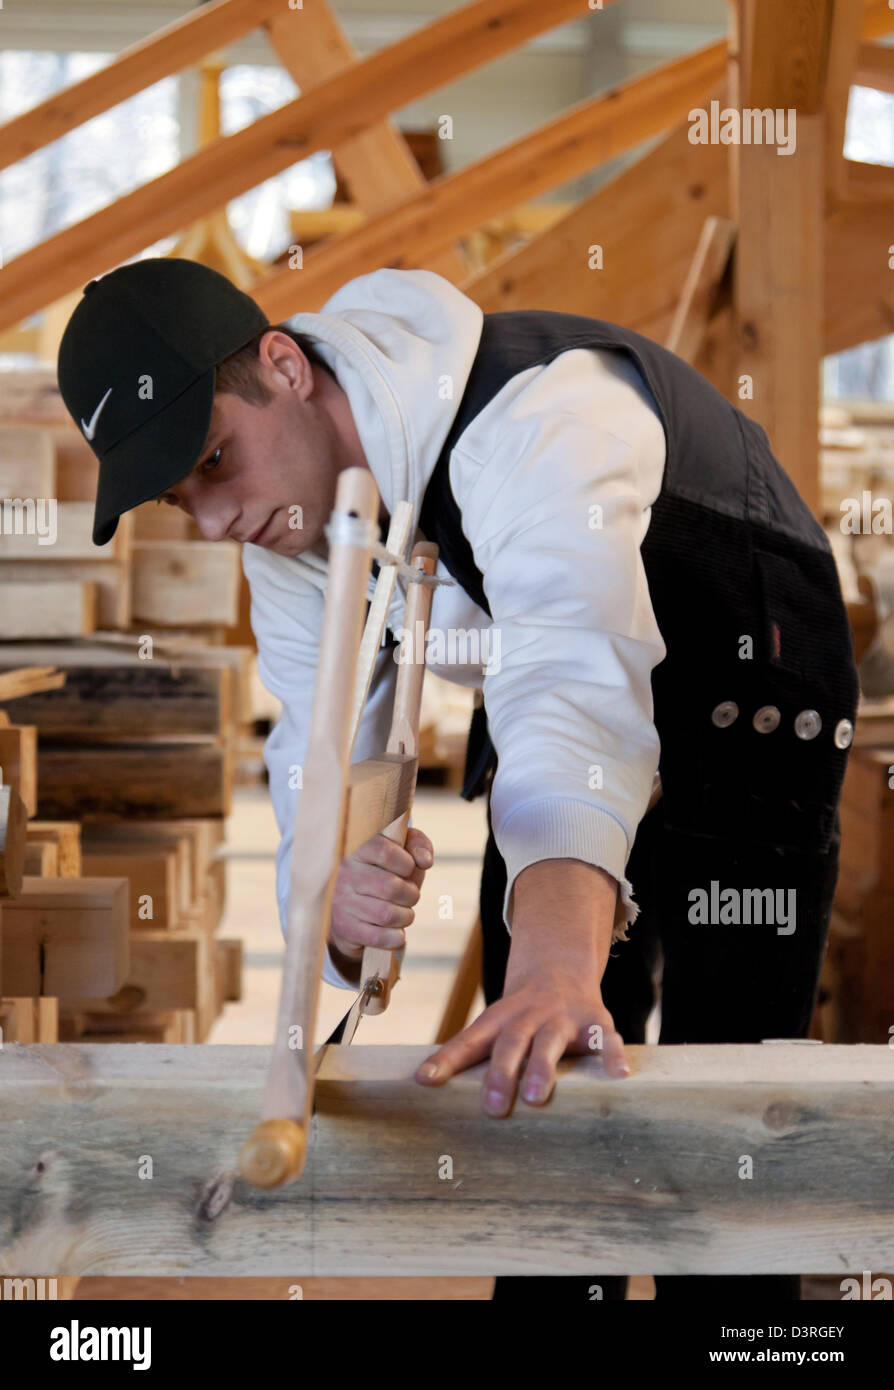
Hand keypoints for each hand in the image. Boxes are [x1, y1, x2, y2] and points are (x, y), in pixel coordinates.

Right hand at [329, 826, 432, 965]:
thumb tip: (425, 860)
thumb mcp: (400, 851)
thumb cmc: (382, 872)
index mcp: (355, 848)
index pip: (385, 852)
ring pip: (387, 914)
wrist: (350, 906)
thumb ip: (417, 844)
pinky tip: (395, 931)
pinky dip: (396, 937)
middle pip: (391, 887)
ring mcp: (340, 901)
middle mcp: (342, 873)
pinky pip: (379, 937)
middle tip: (409, 895)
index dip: (407, 863)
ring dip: (406, 916)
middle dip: (411, 894)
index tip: (408, 868)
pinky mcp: (343, 927)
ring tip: (403, 912)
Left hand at [414, 970, 628, 1114]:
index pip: (468, 1040)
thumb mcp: (493, 1027)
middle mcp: (528, 1017)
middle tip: (493, 1108)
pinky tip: (618, 1075)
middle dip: (501, 1073)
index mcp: (498, 1021)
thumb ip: (469, 1056)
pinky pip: (605, 1039)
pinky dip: (612, 1055)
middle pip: (511, 1042)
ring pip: (550, 1042)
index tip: (424, 1081)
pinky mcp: (595, 1021)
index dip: (447, 1060)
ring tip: (535, 1098)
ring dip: (541, 1068)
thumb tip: (424, 1088)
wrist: (559, 970)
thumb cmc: (518, 1016)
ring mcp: (562, 1018)